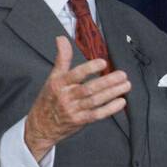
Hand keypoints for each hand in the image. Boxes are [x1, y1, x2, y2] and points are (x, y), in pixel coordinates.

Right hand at [23, 35, 129, 158]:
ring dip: (112, 93)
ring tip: (126, 85)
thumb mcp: (52, 78)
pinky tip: (121, 102)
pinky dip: (110, 109)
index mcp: (59, 84)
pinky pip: (97, 115)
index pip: (75, 74)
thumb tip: (61, 38)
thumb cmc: (48, 100)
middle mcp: (66, 97)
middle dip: (107, 81)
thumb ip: (62, 59)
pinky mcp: (80, 121)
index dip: (89, 68)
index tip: (103, 62)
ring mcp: (73, 110)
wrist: (40, 127)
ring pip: (95, 101)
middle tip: (122, 75)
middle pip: (89, 88)